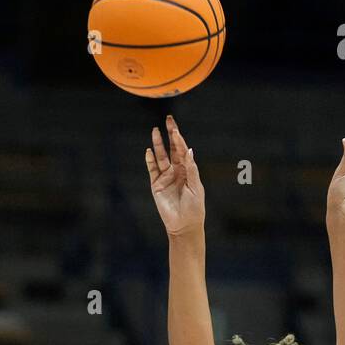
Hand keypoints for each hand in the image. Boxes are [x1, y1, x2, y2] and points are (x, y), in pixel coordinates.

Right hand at [145, 115, 204, 236]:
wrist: (184, 225)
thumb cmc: (194, 207)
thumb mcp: (196, 186)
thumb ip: (191, 168)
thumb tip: (188, 150)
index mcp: (187, 170)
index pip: (182, 150)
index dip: (179, 139)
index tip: (175, 128)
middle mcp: (176, 171)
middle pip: (171, 148)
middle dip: (170, 134)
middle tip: (168, 119)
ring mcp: (165, 177)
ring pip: (160, 157)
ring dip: (158, 144)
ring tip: (155, 130)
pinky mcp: (156, 185)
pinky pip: (152, 170)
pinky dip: (150, 160)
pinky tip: (148, 151)